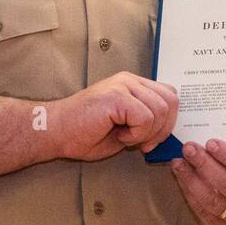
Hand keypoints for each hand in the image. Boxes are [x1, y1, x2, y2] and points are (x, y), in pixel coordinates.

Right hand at [47, 71, 178, 161]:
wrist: (54, 132)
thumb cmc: (83, 133)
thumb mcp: (124, 126)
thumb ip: (146, 121)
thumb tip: (167, 131)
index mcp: (133, 84)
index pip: (169, 95)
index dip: (167, 121)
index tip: (151, 141)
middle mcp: (129, 80)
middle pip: (170, 101)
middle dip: (163, 129)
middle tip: (143, 144)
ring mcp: (123, 85)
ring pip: (160, 110)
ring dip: (147, 133)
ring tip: (126, 137)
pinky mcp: (116, 96)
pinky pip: (145, 118)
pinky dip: (137, 134)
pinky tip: (120, 135)